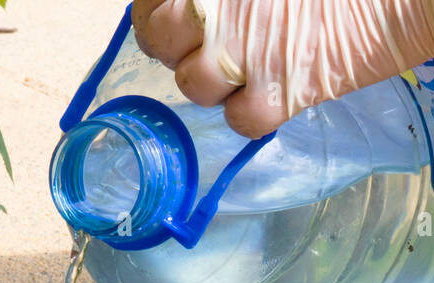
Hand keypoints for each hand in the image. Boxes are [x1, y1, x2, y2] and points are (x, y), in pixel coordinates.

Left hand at [132, 0, 433, 137]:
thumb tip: (205, 0)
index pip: (153, 5)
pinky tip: (273, 91)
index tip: (176, 14)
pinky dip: (251, 114)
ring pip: (193, 86)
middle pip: (160, 43)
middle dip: (175, 46)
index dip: (158, 13)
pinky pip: (240, 120)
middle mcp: (218, 12)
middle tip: (205, 42)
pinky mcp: (280, 94)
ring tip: (245, 65)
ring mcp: (245, 55)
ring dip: (212, 81)